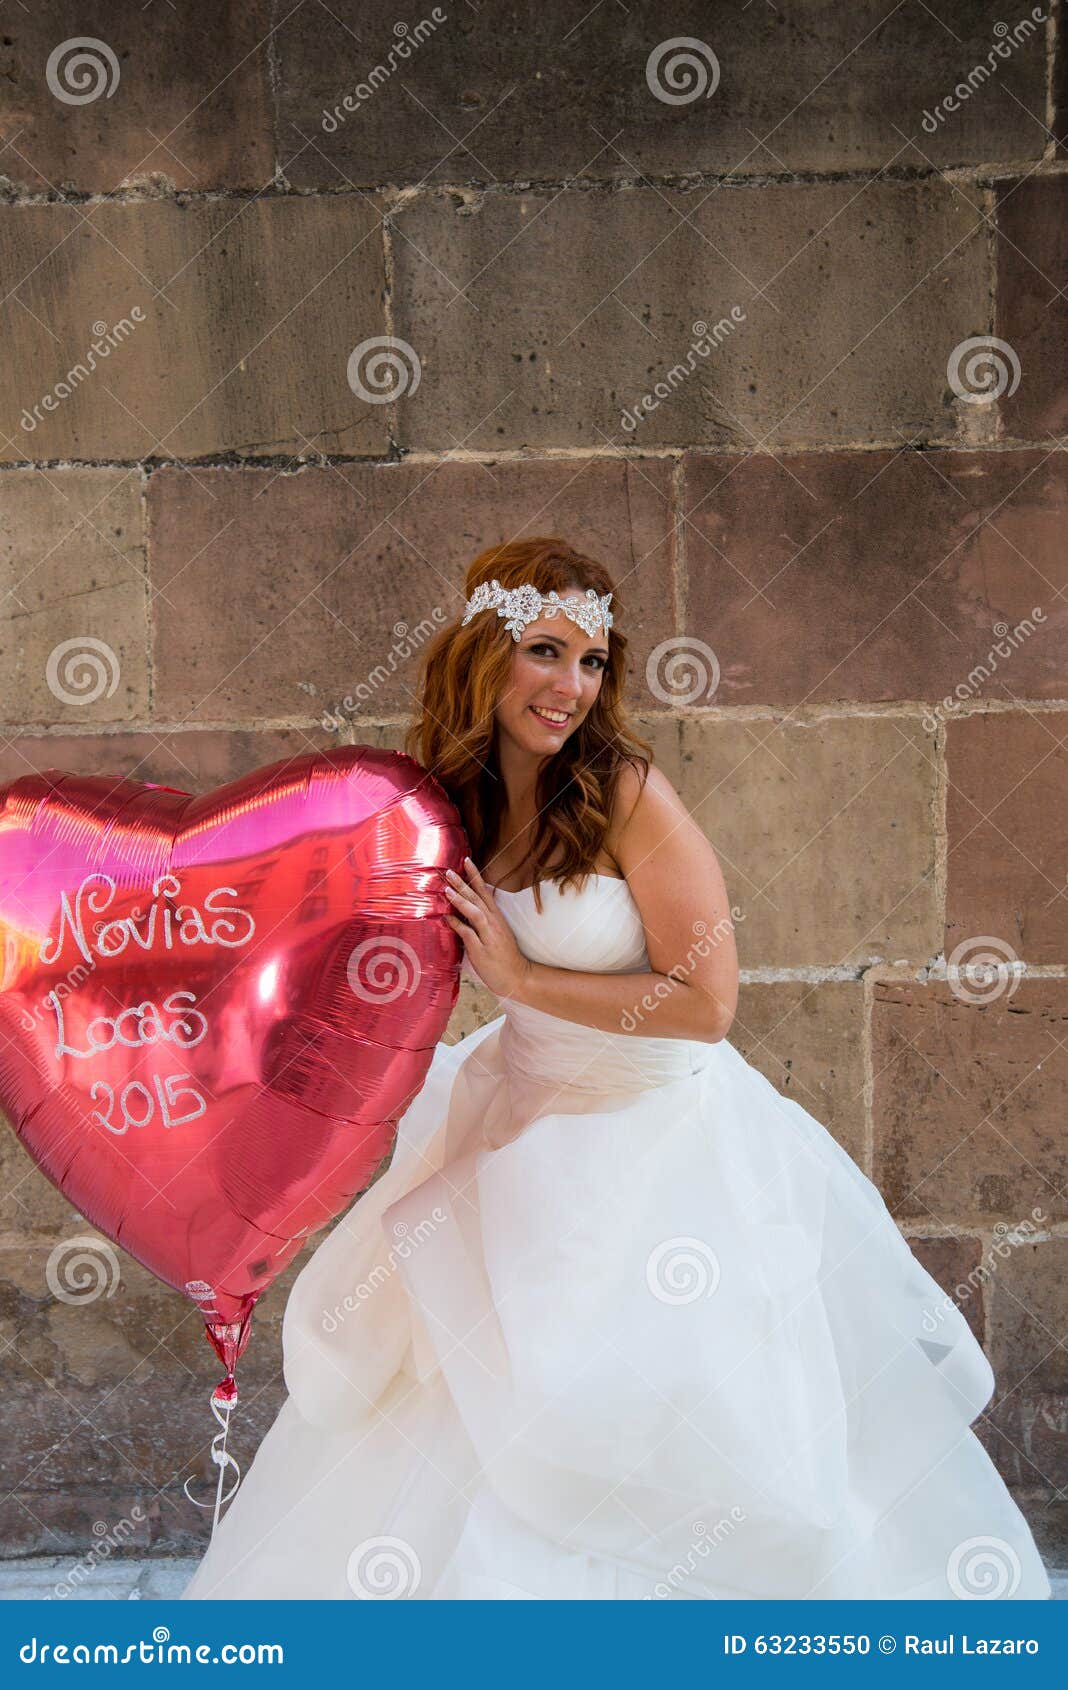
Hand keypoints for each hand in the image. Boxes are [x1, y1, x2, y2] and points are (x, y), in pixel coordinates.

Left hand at [443, 857, 533, 1000]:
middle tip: (449, 871)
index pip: (485, 891)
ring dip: (461, 900)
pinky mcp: (482, 949)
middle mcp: (494, 922)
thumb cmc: (503, 956)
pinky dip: (458, 925)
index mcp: (496, 917)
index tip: (466, 860)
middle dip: (463, 883)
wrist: (517, 976)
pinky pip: (468, 933)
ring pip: (474, 912)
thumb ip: (479, 922)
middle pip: (477, 898)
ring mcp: (489, 935)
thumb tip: (460, 911)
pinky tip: (447, 918)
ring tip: (447, 888)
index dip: (475, 876)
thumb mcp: (493, 934)